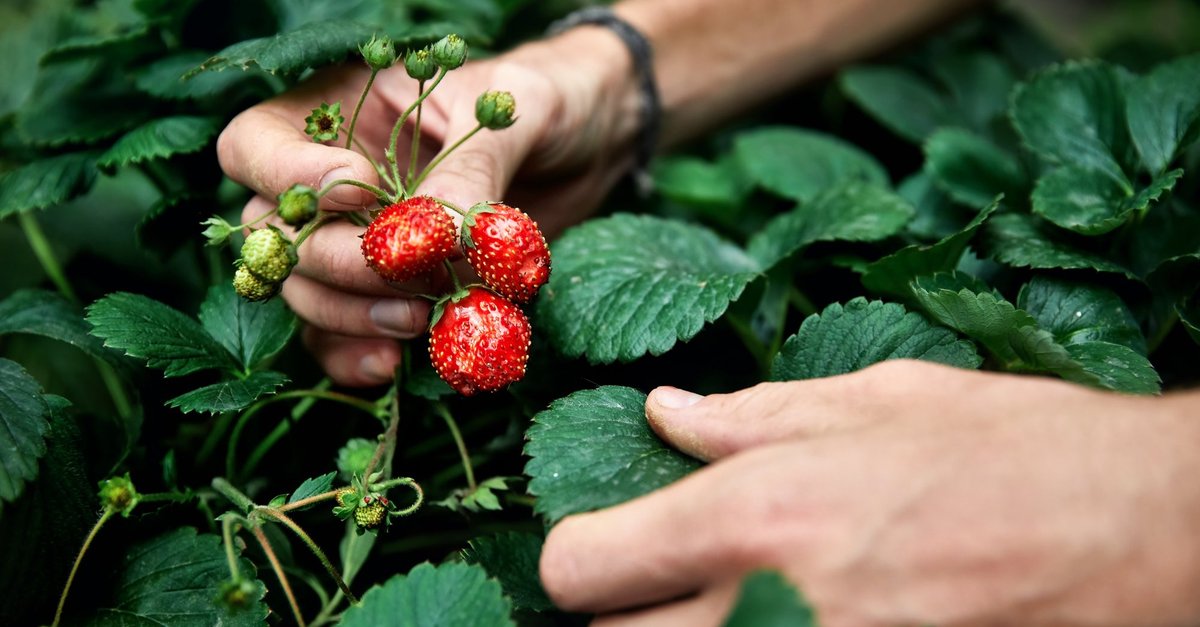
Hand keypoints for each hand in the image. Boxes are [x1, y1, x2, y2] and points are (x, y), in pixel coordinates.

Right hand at [217, 28, 637, 384]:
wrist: (592, 143)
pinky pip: (340, 336)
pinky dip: (356, 356)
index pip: (254, 146)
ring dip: (349, 315)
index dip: (289, 178)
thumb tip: (434, 236)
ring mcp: (355, 241)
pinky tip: (395, 364)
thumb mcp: (514, 110)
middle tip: (407, 276)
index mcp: (337, 112)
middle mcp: (329, 180)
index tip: (361, 189)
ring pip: (302, 293)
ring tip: (418, 318)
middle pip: (275, 236)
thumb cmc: (548, 101)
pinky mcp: (389, 292)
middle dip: (337, 263)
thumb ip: (470, 167)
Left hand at [540, 361, 1199, 625]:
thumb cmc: (1021, 453)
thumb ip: (751, 417)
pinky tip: (796, 618)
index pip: (579, 570)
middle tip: (671, 582)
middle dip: (630, 612)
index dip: (581, 559)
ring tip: (736, 598)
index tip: (611, 547)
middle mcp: (766, 610)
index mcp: (754, 517)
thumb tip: (664, 414)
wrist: (1150, 532)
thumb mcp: (880, 400)